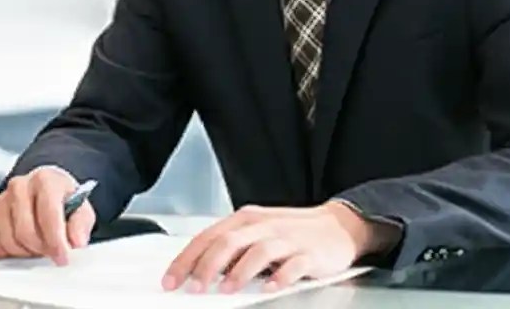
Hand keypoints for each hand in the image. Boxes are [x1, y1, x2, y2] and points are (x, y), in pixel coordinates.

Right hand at [0, 167, 95, 265]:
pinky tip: (25, 247)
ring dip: (26, 253)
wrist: (45, 194)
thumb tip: (77, 242)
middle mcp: (20, 186)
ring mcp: (2, 200)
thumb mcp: (81, 210)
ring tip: (40, 247)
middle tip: (52, 253)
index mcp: (45, 180)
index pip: (48, 214)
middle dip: (41, 249)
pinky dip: (10, 254)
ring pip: (9, 240)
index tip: (63, 257)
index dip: (56, 241)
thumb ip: (81, 224)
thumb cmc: (62, 202)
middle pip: (25, 231)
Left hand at [162, 202, 393, 293]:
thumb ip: (231, 248)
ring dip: (239, 272)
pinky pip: (293, 265)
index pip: (208, 237)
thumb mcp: (257, 233)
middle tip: (193, 288)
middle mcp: (263, 226)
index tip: (171, 280)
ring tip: (226, 290)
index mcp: (245, 219)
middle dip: (206, 267)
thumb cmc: (292, 231)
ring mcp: (287, 239)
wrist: (338, 225)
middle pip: (228, 242)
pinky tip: (270, 288)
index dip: (186, 259)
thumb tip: (198, 270)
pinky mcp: (309, 254)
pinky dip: (280, 277)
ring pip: (257, 251)